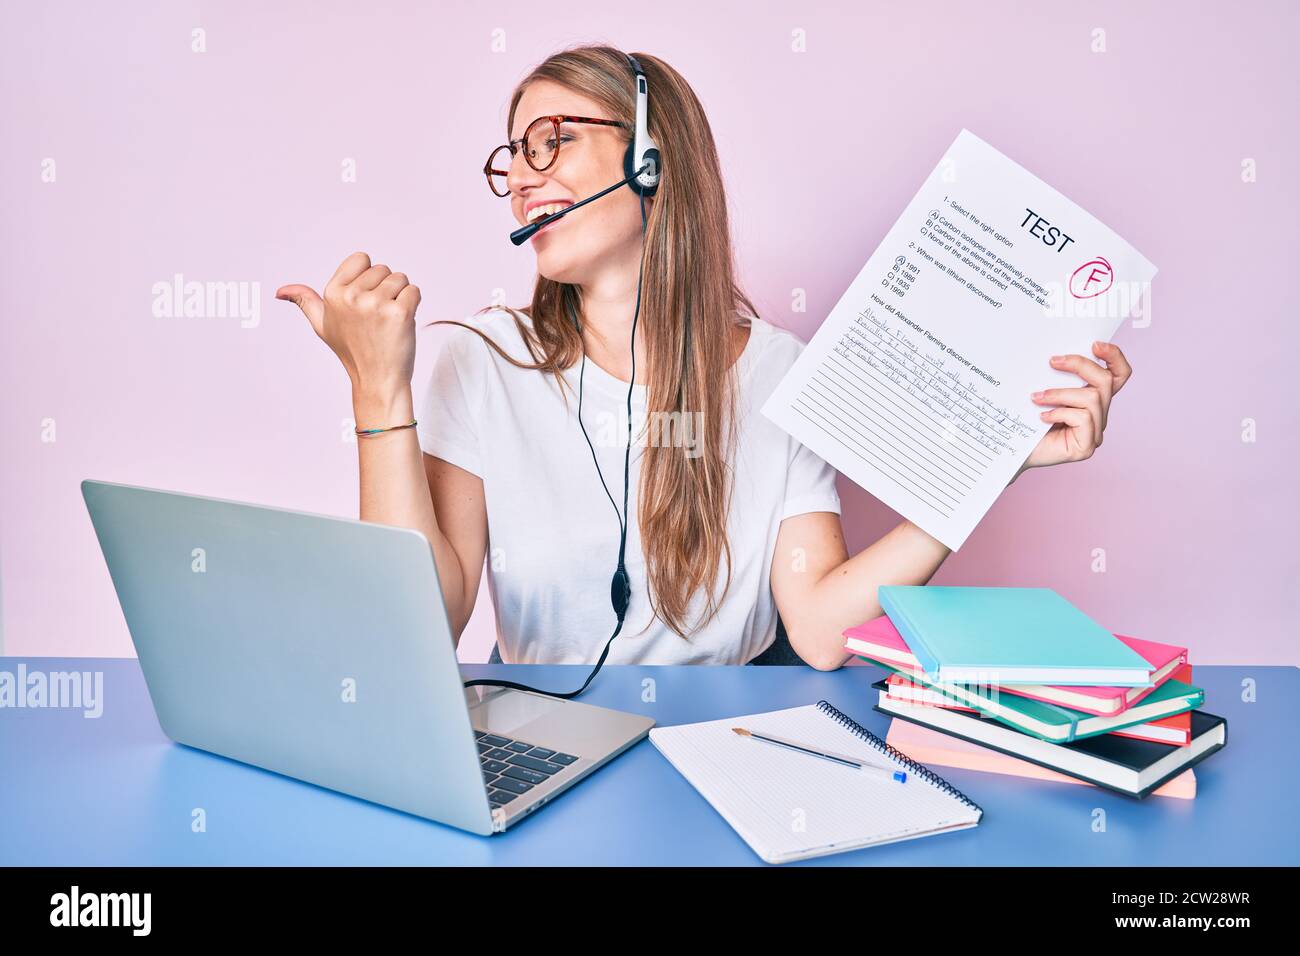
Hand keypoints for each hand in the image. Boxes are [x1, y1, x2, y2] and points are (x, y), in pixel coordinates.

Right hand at [276, 251, 420, 400]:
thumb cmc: (352, 351)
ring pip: (400, 278)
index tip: (364, 300)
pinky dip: (414, 304)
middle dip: (385, 289)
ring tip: (388, 320)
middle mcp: (352, 296)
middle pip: (383, 268)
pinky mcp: (400, 313)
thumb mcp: (322, 325)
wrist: (377, 379)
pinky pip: (414, 290)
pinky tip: (402, 322)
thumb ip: (305, 301)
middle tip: (377, 317)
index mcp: (333, 293)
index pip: (361, 258)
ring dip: (400, 296)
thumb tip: (280, 292)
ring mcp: (376, 304)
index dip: (368, 277)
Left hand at [1019, 340, 1132, 473]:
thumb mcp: (1043, 390)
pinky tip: (1042, 418)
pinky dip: (1060, 413)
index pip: (1118, 375)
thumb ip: (1057, 375)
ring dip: (1061, 393)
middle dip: (1080, 365)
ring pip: (1093, 398)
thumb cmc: (1024, 420)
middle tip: (1052, 361)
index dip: (1114, 357)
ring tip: (1036, 398)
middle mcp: (1099, 415)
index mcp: (1093, 399)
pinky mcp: (1086, 447)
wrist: (1010, 451)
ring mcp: (1095, 433)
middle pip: (1106, 381)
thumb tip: (1057, 353)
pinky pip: (1083, 418)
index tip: (1095, 344)